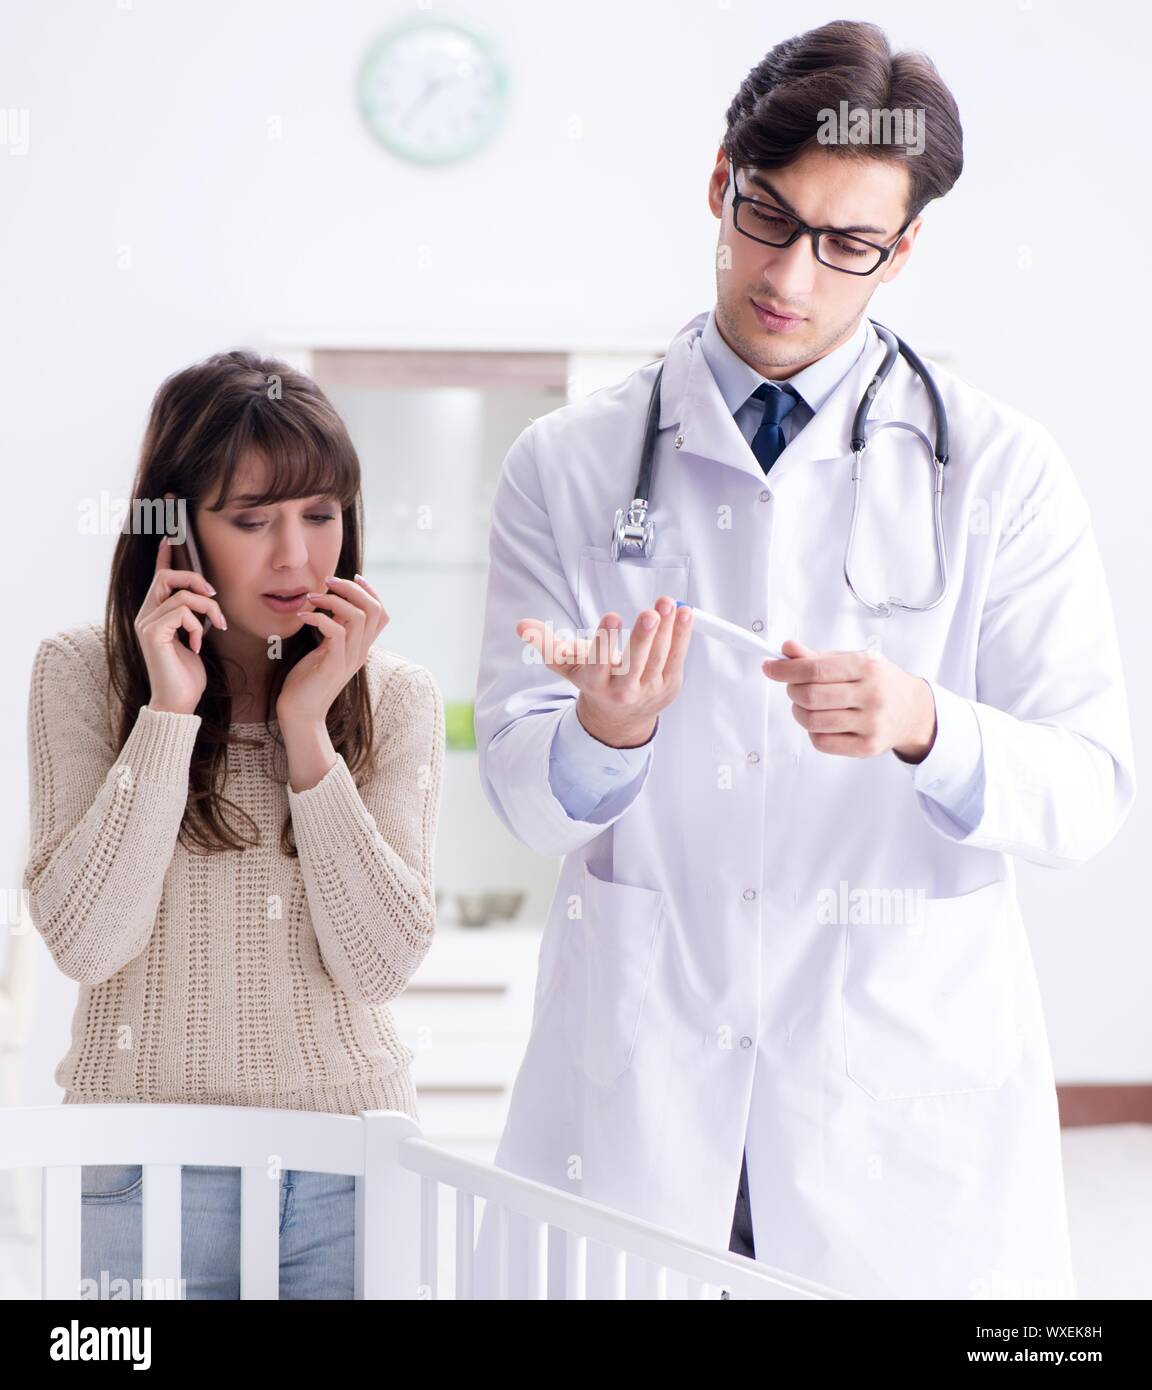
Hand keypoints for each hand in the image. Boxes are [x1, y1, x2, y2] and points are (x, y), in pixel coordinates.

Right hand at [135, 535, 227, 715]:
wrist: (178, 702)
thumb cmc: (187, 674)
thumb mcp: (195, 638)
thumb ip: (194, 617)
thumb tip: (207, 599)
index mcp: (155, 614)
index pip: (158, 577)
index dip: (164, 555)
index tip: (171, 535)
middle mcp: (146, 615)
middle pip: (167, 577)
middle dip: (195, 580)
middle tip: (214, 597)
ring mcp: (146, 623)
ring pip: (182, 596)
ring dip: (208, 609)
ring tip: (215, 628)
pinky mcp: (152, 633)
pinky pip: (182, 613)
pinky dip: (197, 627)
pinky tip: (197, 645)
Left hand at [276, 574, 389, 727]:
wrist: (300, 714)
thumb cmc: (307, 682)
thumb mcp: (325, 650)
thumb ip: (335, 630)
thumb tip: (335, 605)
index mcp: (361, 647)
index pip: (381, 613)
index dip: (371, 591)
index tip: (351, 578)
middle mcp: (361, 652)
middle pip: (374, 610)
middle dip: (352, 588)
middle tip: (328, 582)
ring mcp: (349, 659)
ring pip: (358, 617)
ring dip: (333, 600)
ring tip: (312, 597)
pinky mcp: (334, 666)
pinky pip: (336, 633)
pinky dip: (319, 618)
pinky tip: (303, 617)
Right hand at [516, 596, 693, 748]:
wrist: (619, 718)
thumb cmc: (592, 680)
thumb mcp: (566, 667)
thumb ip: (547, 644)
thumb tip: (522, 627)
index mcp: (595, 683)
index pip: (599, 663)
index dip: (606, 640)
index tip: (612, 618)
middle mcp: (622, 690)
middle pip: (635, 662)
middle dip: (643, 636)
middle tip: (651, 612)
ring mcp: (648, 689)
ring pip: (659, 657)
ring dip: (667, 629)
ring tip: (669, 604)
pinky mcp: (669, 684)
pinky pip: (677, 658)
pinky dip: (682, 635)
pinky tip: (684, 615)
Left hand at [762, 639, 936, 760]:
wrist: (913, 711)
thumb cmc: (879, 682)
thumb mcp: (853, 661)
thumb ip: (817, 657)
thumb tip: (786, 649)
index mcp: (867, 667)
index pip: (815, 668)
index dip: (785, 669)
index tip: (770, 668)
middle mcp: (872, 695)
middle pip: (811, 696)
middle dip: (791, 690)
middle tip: (791, 687)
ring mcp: (871, 723)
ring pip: (813, 721)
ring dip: (799, 712)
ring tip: (806, 705)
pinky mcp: (867, 747)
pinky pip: (822, 743)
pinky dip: (813, 732)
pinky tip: (822, 722)